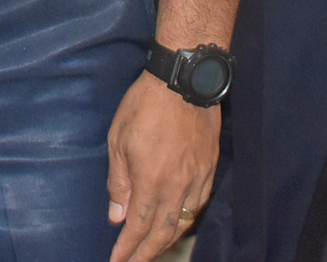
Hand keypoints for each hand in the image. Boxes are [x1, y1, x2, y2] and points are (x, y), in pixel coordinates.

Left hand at [106, 73, 218, 261]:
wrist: (183, 82)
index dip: (127, 248)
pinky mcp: (209, 168)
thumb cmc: (144, 106)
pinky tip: (180, 223)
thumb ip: (118, 182)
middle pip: (164, 232)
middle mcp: (176, 186)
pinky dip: (187, 219)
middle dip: (147, 252)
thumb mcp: (118, 140)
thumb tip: (116, 216)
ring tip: (154, 250)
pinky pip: (198, 204)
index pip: (138, 226)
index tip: (118, 261)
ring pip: (184, 222)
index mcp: (150, 180)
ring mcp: (196, 179)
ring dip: (168, 240)